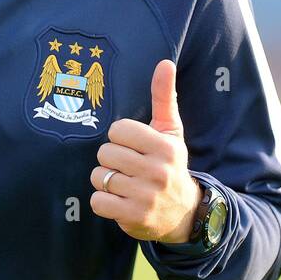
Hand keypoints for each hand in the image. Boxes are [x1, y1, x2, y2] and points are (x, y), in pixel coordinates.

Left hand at [89, 59, 202, 242]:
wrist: (183, 212)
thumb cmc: (170, 163)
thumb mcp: (171, 131)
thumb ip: (164, 96)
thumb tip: (164, 62)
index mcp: (166, 147)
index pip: (118, 130)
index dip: (119, 138)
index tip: (133, 146)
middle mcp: (158, 171)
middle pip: (106, 153)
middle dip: (111, 159)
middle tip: (128, 167)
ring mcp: (146, 196)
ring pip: (99, 176)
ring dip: (106, 180)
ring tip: (124, 184)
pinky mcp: (134, 217)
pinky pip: (97, 201)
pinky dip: (103, 201)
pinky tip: (119, 200)